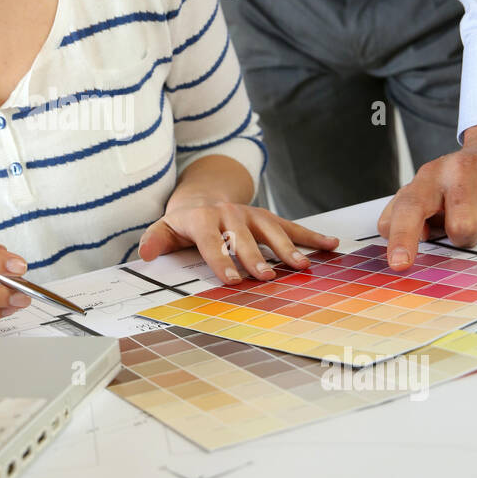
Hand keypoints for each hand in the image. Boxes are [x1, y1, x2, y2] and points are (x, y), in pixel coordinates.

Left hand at [137, 197, 338, 284]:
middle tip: (265, 277)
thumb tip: (145, 254)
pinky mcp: (267, 217)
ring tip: (301, 266)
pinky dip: (311, 236)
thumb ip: (155, 241)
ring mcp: (251, 214)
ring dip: (287, 247)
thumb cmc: (183, 223)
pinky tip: (331, 245)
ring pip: (271, 229)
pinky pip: (291, 226)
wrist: (203, 197)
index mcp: (202, 219)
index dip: (220, 260)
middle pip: (243, 237)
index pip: (211, 241)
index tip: (231, 280)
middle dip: (255, 257)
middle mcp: (229, 213)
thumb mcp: (164, 229)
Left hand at [379, 130, 476, 269]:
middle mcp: (457, 170)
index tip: (399, 262)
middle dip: (463, 238)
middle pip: (460, 228)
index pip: (410, 207)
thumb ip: (404, 217)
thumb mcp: (424, 192)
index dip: (402, 236)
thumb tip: (406, 241)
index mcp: (428, 177)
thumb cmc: (455, 180)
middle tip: (464, 224)